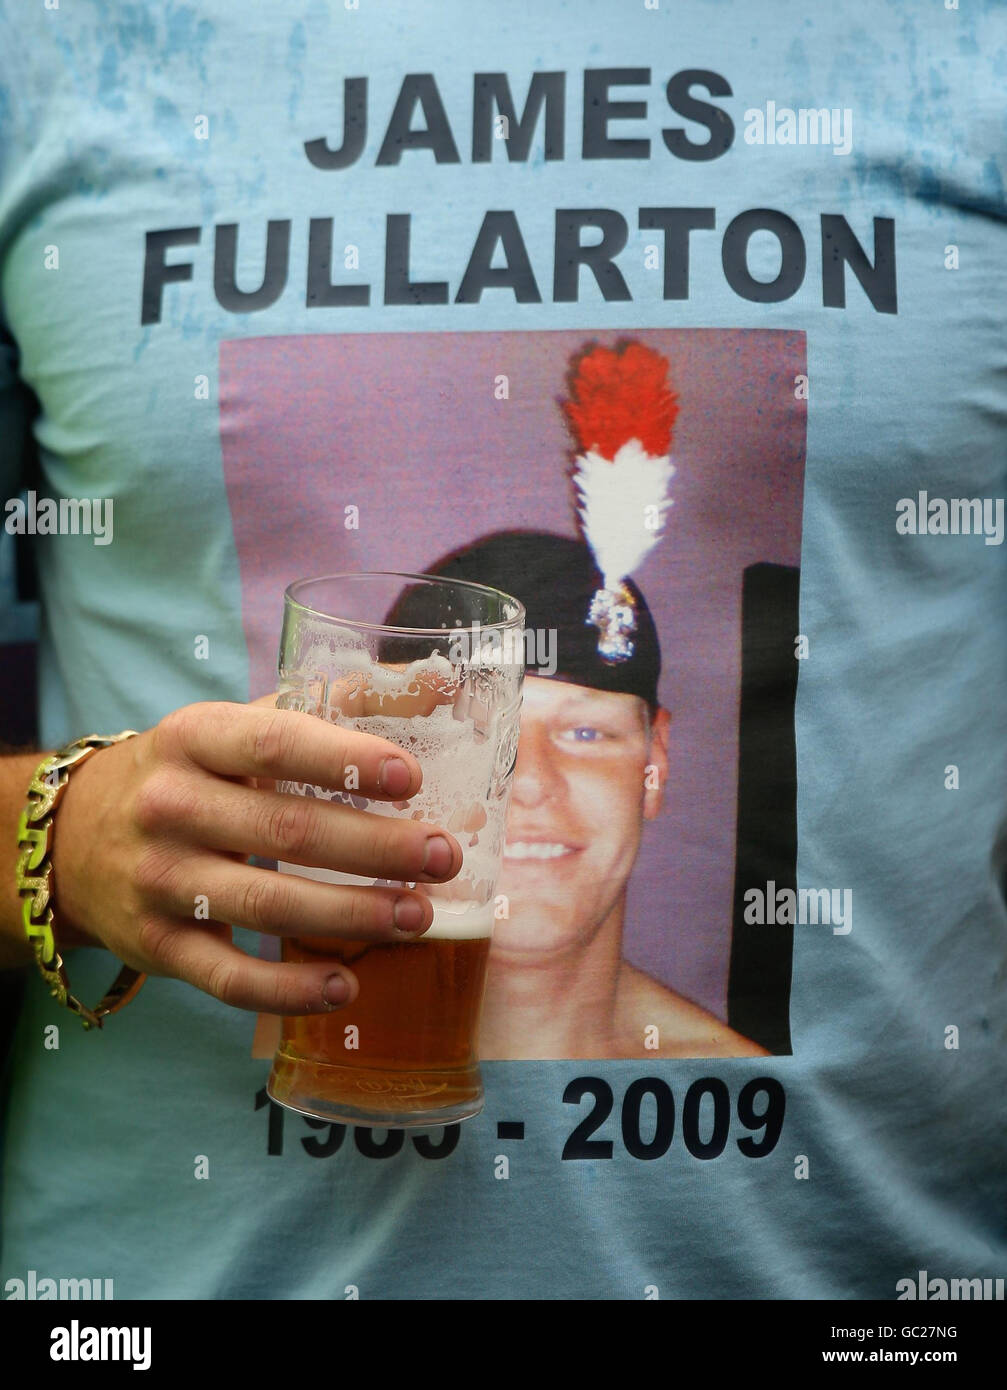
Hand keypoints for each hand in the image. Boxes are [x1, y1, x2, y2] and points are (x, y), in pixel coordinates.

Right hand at [49, 701, 461, 1014]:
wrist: (75, 838)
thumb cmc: (192, 776)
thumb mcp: (237, 728)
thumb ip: (330, 707)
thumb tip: (434, 686)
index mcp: (194, 738)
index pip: (273, 743)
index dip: (344, 760)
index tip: (411, 778)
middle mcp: (170, 807)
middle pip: (284, 831)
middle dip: (374, 847)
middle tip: (440, 856)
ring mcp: (160, 881)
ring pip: (265, 906)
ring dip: (350, 916)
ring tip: (417, 916)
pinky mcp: (157, 946)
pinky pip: (228, 978)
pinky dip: (289, 989)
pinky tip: (344, 986)